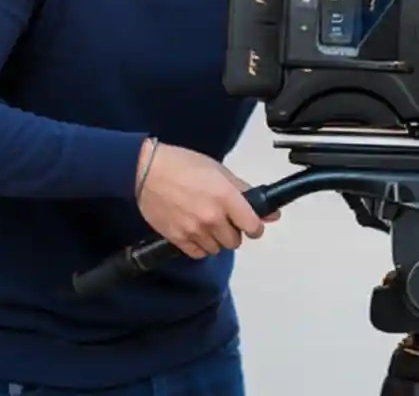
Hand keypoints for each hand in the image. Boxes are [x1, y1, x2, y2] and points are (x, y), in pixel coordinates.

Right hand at [135, 141, 277, 258]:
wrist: (146, 170)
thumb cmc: (183, 165)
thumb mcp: (219, 171)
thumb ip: (245, 191)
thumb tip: (271, 212)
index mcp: (226, 197)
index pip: (253, 226)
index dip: (254, 226)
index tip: (249, 223)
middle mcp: (213, 217)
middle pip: (235, 241)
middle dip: (233, 231)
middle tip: (223, 218)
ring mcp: (194, 230)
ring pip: (217, 249)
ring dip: (215, 239)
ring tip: (205, 223)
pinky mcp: (178, 238)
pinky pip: (198, 253)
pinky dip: (200, 246)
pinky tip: (195, 231)